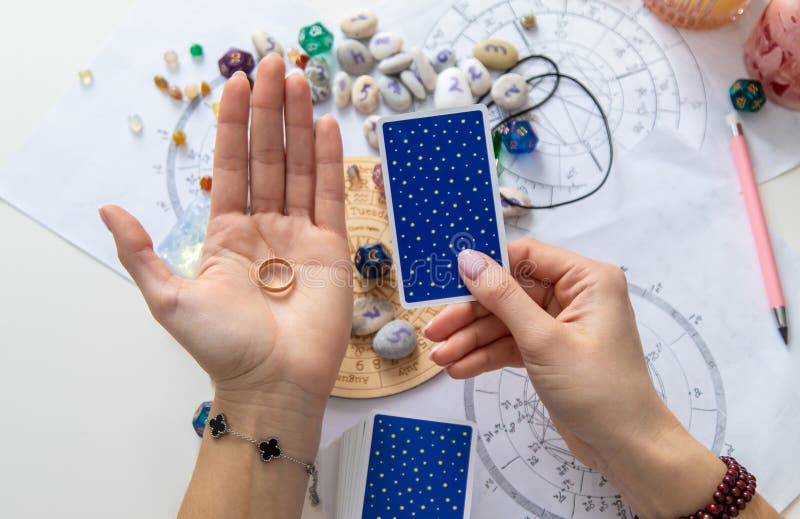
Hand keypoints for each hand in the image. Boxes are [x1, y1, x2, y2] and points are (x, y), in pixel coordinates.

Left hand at [100, 55, 351, 415]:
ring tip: (300, 81)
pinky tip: (326, 126)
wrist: (272, 384)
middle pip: (269, 157)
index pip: (232, 166)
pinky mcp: (333, 249)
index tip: (235, 82)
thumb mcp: (168, 299)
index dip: (233, 124)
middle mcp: (266, 227)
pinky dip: (329, 161)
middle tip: (275, 64)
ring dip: (299, 124)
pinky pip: (330, 196)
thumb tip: (108, 207)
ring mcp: (301, 235)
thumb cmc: (222, 348)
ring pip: (301, 168)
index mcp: (227, 232)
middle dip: (270, 110)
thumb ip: (141, 252)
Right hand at [426, 238, 670, 468]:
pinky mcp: (550, 352)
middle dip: (471, 314)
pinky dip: (486, 355)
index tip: (448, 279)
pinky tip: (460, 367)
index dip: (486, 267)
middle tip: (436, 329)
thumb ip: (503, 298)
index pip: (526, 256)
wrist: (626, 448)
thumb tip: (469, 260)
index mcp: (587, 280)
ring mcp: (561, 325)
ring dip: (472, 339)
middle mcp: (575, 296)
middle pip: (509, 292)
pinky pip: (511, 344)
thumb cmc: (600, 390)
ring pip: (505, 322)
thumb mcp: (544, 340)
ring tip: (441, 357)